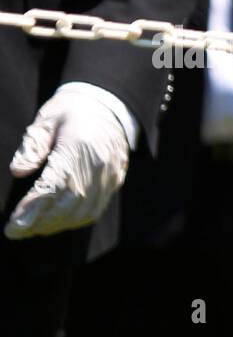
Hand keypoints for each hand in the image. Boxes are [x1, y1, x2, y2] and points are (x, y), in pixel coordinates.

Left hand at [6, 88, 130, 239]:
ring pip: (84, 210)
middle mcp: (97, 164)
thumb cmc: (72, 110)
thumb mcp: (46, 119)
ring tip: (35, 229)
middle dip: (41, 221)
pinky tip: (58, 222)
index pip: (53, 186)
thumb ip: (33, 145)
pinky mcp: (115, 181)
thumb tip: (18, 171)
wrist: (109, 105)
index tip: (13, 225)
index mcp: (78, 146)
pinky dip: (76, 220)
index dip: (32, 209)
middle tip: (18, 231)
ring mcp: (110, 175)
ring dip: (57, 224)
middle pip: (68, 204)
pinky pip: (97, 208)